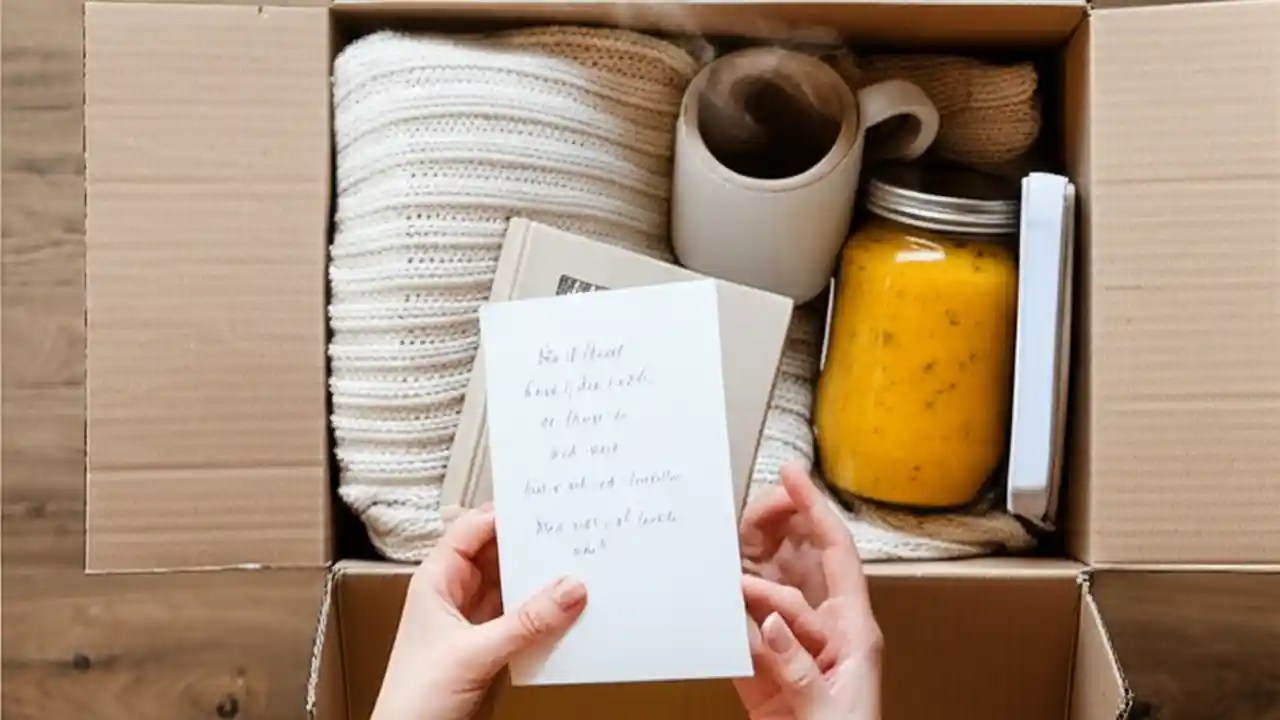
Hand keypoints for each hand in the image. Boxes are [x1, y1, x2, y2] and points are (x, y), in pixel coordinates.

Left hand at [372, 506, 587, 719]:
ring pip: (513, 587)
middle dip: (531, 546)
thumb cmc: (413, 699)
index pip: (472, 528)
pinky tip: (567, 611)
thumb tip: (570, 588)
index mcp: (436, 580)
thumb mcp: (474, 653)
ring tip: (577, 567)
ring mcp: (473, 620)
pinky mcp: (489, 646)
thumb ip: (526, 622)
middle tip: (571, 533)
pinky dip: (543, 614)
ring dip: (540, 582)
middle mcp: (455, 594)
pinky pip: (522, 618)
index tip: (543, 504)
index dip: (504, 513)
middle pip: (498, 554)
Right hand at [735, 463, 882, 719]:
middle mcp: (822, 631)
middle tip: (742, 514)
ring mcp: (790, 650)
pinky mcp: (762, 676)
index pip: (834, 553)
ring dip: (741, 578)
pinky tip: (709, 603)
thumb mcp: (832, 711)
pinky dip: (723, 619)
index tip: (792, 474)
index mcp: (853, 630)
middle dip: (769, 533)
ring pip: (761, 594)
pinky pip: (739, 635)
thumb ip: (799, 668)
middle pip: (794, 563)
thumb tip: (771, 623)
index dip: (814, 508)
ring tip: (720, 563)